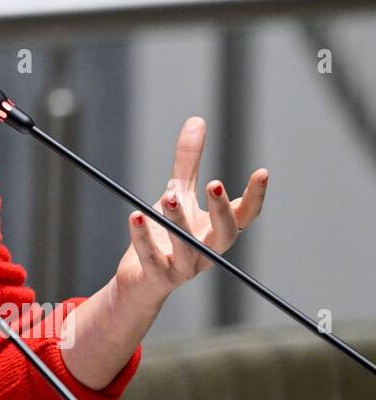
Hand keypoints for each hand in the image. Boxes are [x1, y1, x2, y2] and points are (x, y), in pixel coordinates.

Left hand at [114, 116, 268, 302]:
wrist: (141, 279)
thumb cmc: (166, 234)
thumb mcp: (178, 193)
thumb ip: (188, 162)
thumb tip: (197, 120)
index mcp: (216, 231)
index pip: (245, 215)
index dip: (256, 196)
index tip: (262, 172)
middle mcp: (207, 251)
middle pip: (224, 234)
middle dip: (221, 209)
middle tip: (214, 183)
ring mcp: (185, 267)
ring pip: (188, 247)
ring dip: (179, 222)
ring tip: (168, 196)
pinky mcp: (159, 277)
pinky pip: (153, 258)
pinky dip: (144, 238)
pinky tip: (136, 217)